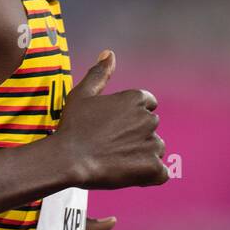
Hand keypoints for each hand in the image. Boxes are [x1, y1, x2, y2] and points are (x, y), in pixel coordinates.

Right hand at [55, 51, 168, 189]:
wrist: (68, 159)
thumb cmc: (72, 127)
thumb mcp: (82, 94)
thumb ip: (99, 74)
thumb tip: (109, 54)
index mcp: (135, 99)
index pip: (148, 104)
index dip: (131, 117)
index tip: (114, 128)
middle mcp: (148, 119)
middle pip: (150, 128)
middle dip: (136, 136)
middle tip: (110, 146)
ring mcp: (152, 144)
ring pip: (156, 149)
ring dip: (142, 155)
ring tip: (117, 161)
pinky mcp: (152, 167)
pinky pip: (161, 173)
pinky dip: (149, 175)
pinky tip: (130, 174)